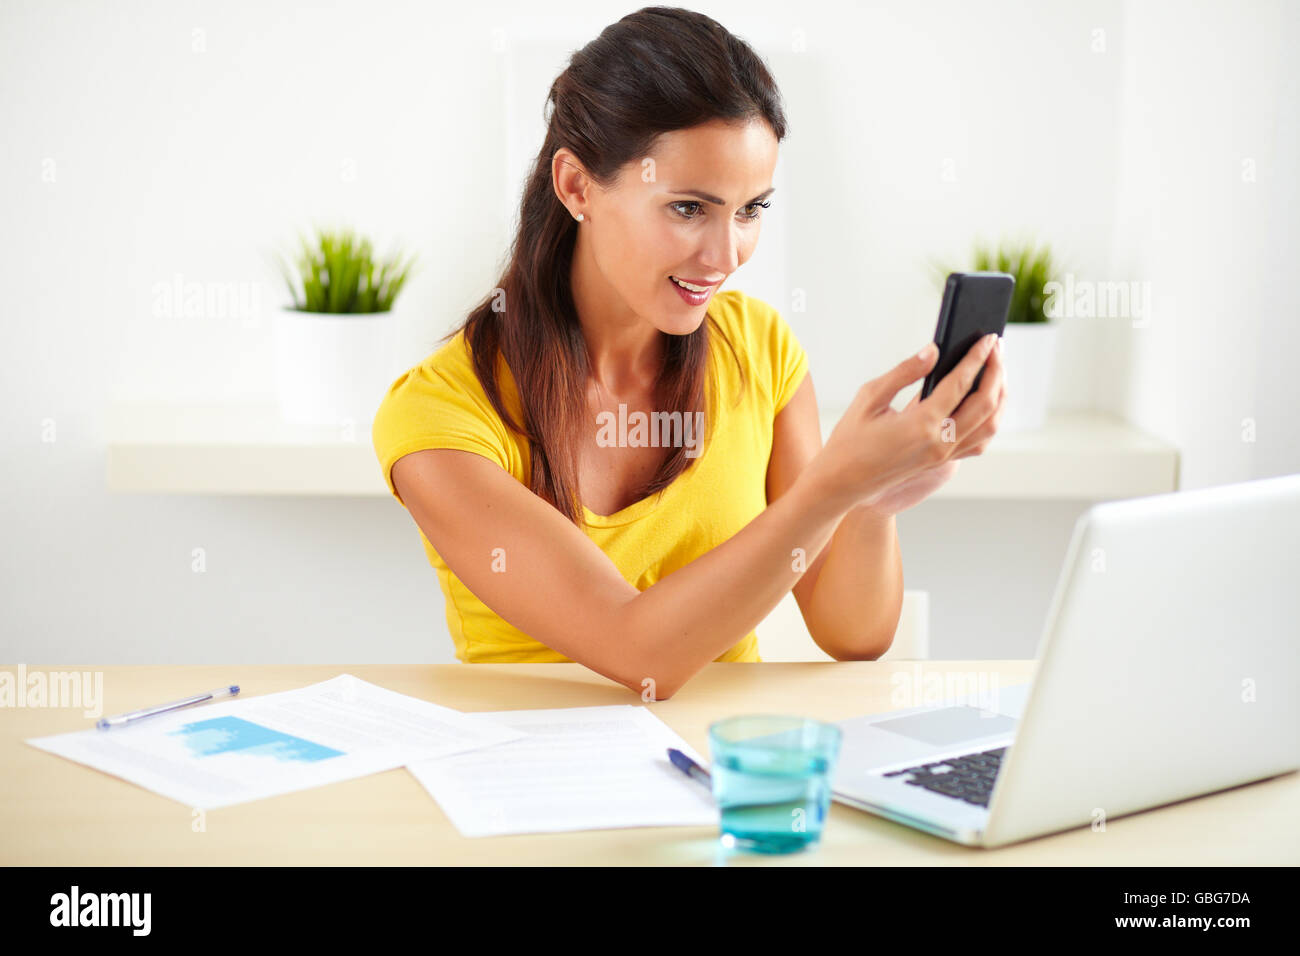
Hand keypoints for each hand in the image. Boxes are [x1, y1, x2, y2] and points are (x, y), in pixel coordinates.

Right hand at [813, 332, 1006, 515]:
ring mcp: (943, 455)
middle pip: (985, 404)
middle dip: (996, 371)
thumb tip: (933, 350)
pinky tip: (986, 401)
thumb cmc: (850, 439)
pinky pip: (979, 441)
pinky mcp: (942, 461)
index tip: (988, 338)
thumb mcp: (869, 397)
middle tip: (996, 347)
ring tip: (996, 371)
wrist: (843, 481)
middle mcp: (939, 442)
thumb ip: (905, 372)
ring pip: (989, 425)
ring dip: (999, 396)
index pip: (960, 384)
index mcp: (921, 424)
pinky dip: (990, 419)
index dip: (977, 358)